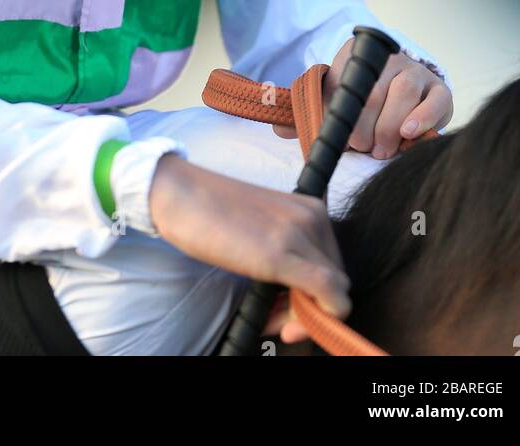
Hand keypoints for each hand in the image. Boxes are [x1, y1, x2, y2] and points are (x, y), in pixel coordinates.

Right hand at [149, 154, 351, 341]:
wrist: (182, 194)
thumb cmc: (215, 213)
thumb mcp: (265, 227)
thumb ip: (290, 251)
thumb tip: (302, 296)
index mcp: (312, 209)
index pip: (335, 265)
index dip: (319, 297)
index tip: (291, 310)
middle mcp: (314, 217)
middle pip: (338, 282)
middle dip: (312, 309)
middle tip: (278, 320)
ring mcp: (299, 234)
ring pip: (334, 293)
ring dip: (305, 317)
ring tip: (270, 320)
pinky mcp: (281, 254)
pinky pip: (328, 294)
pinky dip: (316, 317)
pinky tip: (282, 324)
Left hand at [272, 42, 453, 158]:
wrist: (403, 96)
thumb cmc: (362, 105)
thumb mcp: (333, 105)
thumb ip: (309, 116)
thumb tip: (279, 132)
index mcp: (356, 56)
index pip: (344, 80)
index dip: (341, 112)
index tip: (341, 137)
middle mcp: (388, 58)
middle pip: (374, 90)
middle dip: (365, 126)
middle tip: (360, 147)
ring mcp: (416, 71)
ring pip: (404, 92)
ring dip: (390, 126)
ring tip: (381, 150)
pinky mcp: (440, 90)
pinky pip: (436, 100)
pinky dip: (423, 118)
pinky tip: (409, 133)